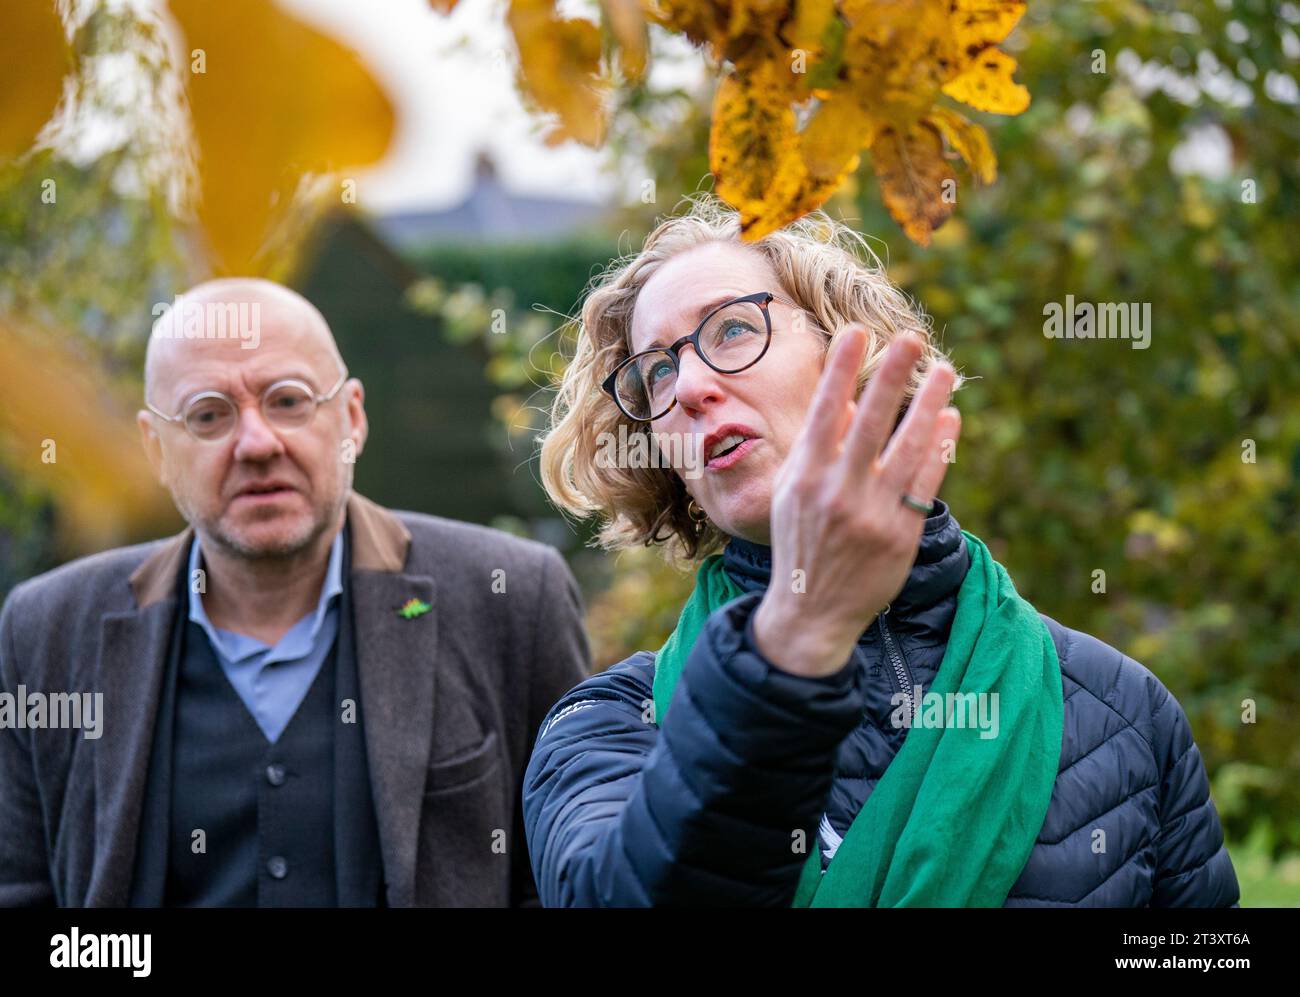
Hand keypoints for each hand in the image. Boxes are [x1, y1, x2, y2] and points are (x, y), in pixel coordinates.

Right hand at [751, 327, 960, 677]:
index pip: (824, 412)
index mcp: (804, 477)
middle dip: (890, 376)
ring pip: (905, 449)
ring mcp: (870, 514)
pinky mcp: (899, 536)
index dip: (840, 370)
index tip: (856, 332)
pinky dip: (939, 450)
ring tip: (944, 371)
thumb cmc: (800, 542)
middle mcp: (836, 492)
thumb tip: (852, 403)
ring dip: (927, 406)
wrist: (811, 612)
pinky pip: (925, 484)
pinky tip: (950, 419)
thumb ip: (820, 449)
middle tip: (910, 338)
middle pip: (868, 423)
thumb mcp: (792, 494)